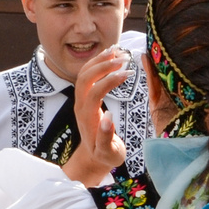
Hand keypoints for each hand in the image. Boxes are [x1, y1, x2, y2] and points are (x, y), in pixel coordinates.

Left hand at [62, 47, 131, 186]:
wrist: (93, 158)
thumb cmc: (105, 156)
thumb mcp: (109, 153)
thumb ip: (106, 138)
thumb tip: (108, 118)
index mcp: (87, 117)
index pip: (94, 92)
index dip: (109, 81)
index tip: (128, 73)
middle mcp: (80, 106)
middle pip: (84, 78)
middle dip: (102, 65)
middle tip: (123, 58)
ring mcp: (81, 100)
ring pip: (83, 74)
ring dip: (99, 60)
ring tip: (117, 51)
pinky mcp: (84, 97)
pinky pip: (86, 75)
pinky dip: (97, 63)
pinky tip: (110, 56)